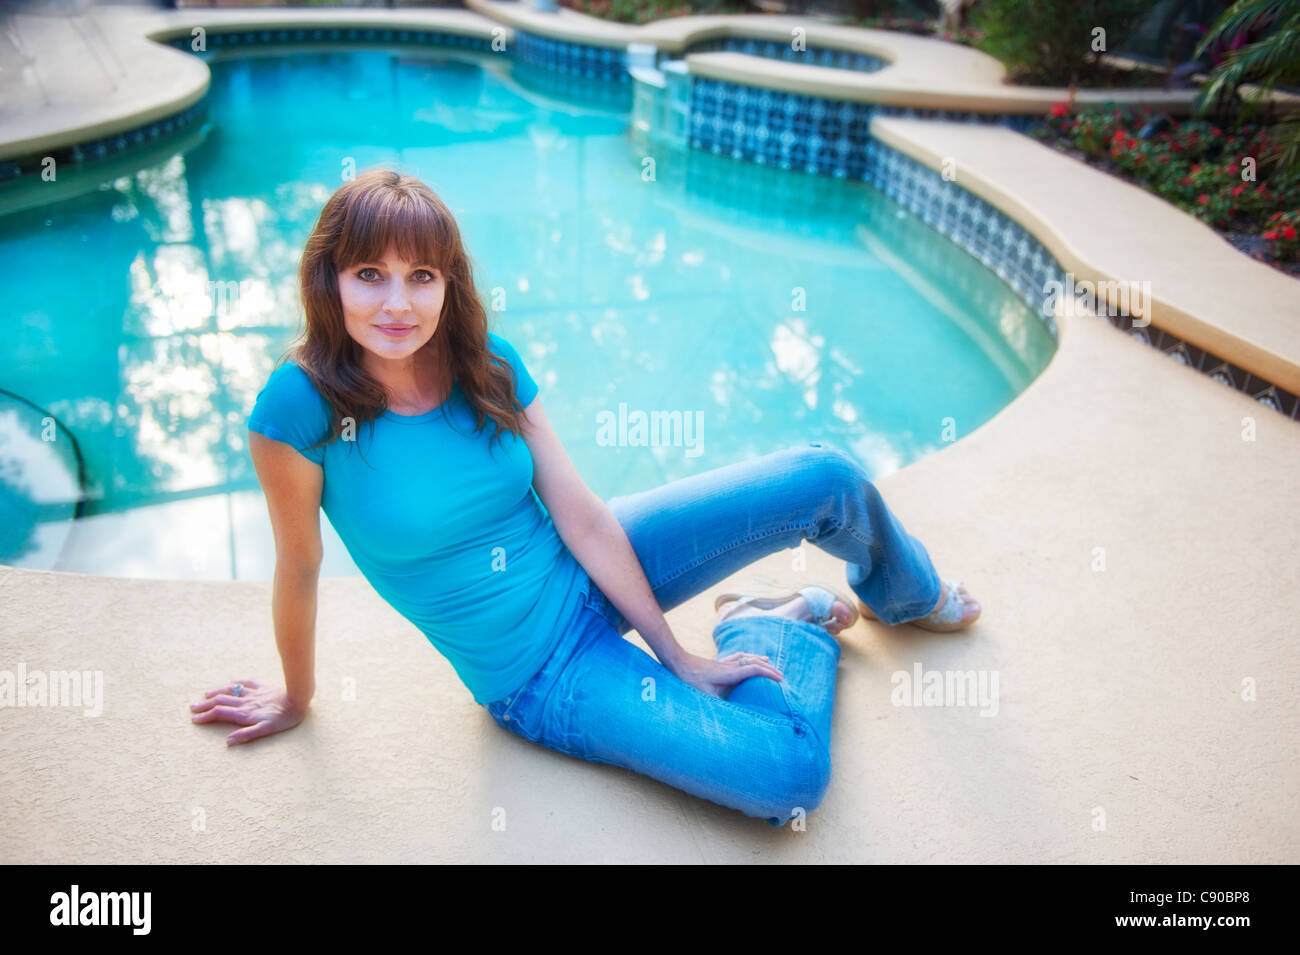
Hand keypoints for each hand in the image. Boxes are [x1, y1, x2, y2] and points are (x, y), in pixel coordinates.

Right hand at [190, 679, 306, 745]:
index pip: (220, 714)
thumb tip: (227, 742)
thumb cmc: (284, 718)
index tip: (194, 719)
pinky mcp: (263, 686)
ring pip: (231, 691)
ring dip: (216, 692)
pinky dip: (237, 682)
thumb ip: (246, 735)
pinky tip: (232, 682)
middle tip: (192, 707)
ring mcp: (254, 693)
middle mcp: (246, 702)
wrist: (298, 698)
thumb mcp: (266, 730)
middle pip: (221, 701)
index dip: (206, 716)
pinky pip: (247, 682)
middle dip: (205, 705)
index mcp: (244, 713)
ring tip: (205, 695)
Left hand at [668, 650, 783, 698]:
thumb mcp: (705, 697)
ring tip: (768, 662)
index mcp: (730, 673)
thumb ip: (720, 705)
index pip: (755, 670)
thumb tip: (732, 716)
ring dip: (758, 660)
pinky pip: (736, 657)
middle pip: (754, 663)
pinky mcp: (716, 663)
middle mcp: (729, 666)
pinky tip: (744, 657)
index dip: (769, 674)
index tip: (780, 680)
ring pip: (746, 658)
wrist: (676, 661)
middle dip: (768, 669)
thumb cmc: (689, 680)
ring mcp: (723, 663)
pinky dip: (745, 657)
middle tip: (781, 676)